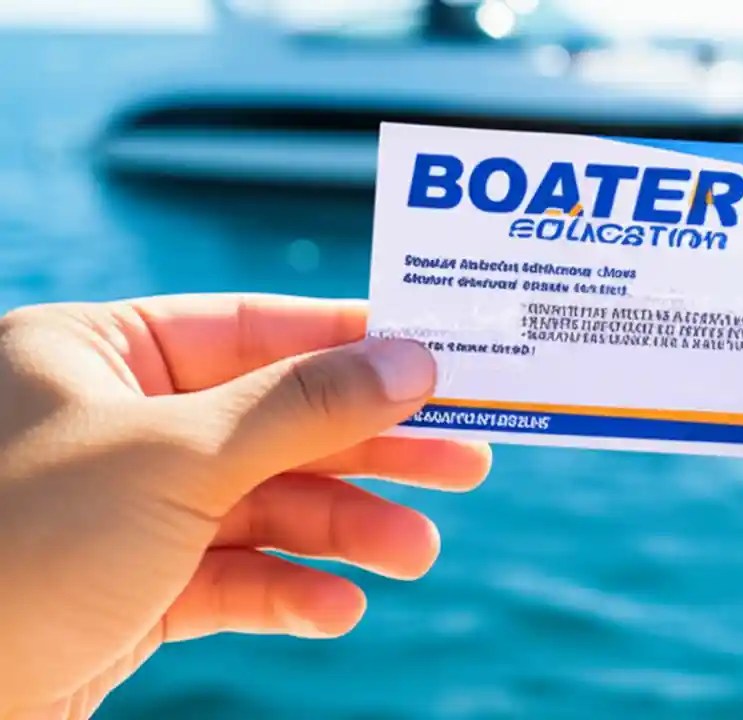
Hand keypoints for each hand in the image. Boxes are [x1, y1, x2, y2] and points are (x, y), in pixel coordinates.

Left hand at [0, 294, 489, 718]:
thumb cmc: (22, 548)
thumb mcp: (175, 457)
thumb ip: (302, 406)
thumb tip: (413, 361)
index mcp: (95, 354)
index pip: (250, 329)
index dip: (350, 343)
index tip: (438, 359)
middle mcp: (114, 423)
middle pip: (276, 421)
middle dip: (369, 450)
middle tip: (466, 461)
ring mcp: (128, 508)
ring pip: (267, 504)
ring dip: (346, 529)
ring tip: (416, 551)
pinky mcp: (138, 587)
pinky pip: (236, 575)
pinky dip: (291, 590)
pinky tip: (336, 608)